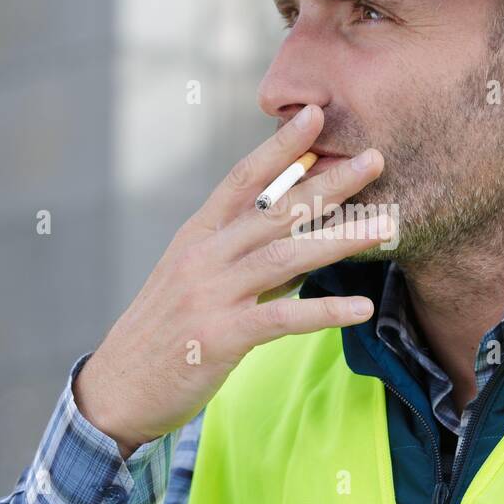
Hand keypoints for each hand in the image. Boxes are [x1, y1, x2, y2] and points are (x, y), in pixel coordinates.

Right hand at [73, 105, 390, 455]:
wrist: (118, 389)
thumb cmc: (163, 332)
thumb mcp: (193, 278)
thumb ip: (241, 252)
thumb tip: (295, 231)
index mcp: (197, 236)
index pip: (242, 179)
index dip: (280, 147)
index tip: (316, 114)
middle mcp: (204, 258)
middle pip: (276, 211)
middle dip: (329, 183)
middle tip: (375, 158)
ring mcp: (211, 296)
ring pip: (286, 257)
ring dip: (341, 239)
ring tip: (386, 226)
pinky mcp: (221, 338)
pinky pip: (282, 318)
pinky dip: (324, 311)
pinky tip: (361, 307)